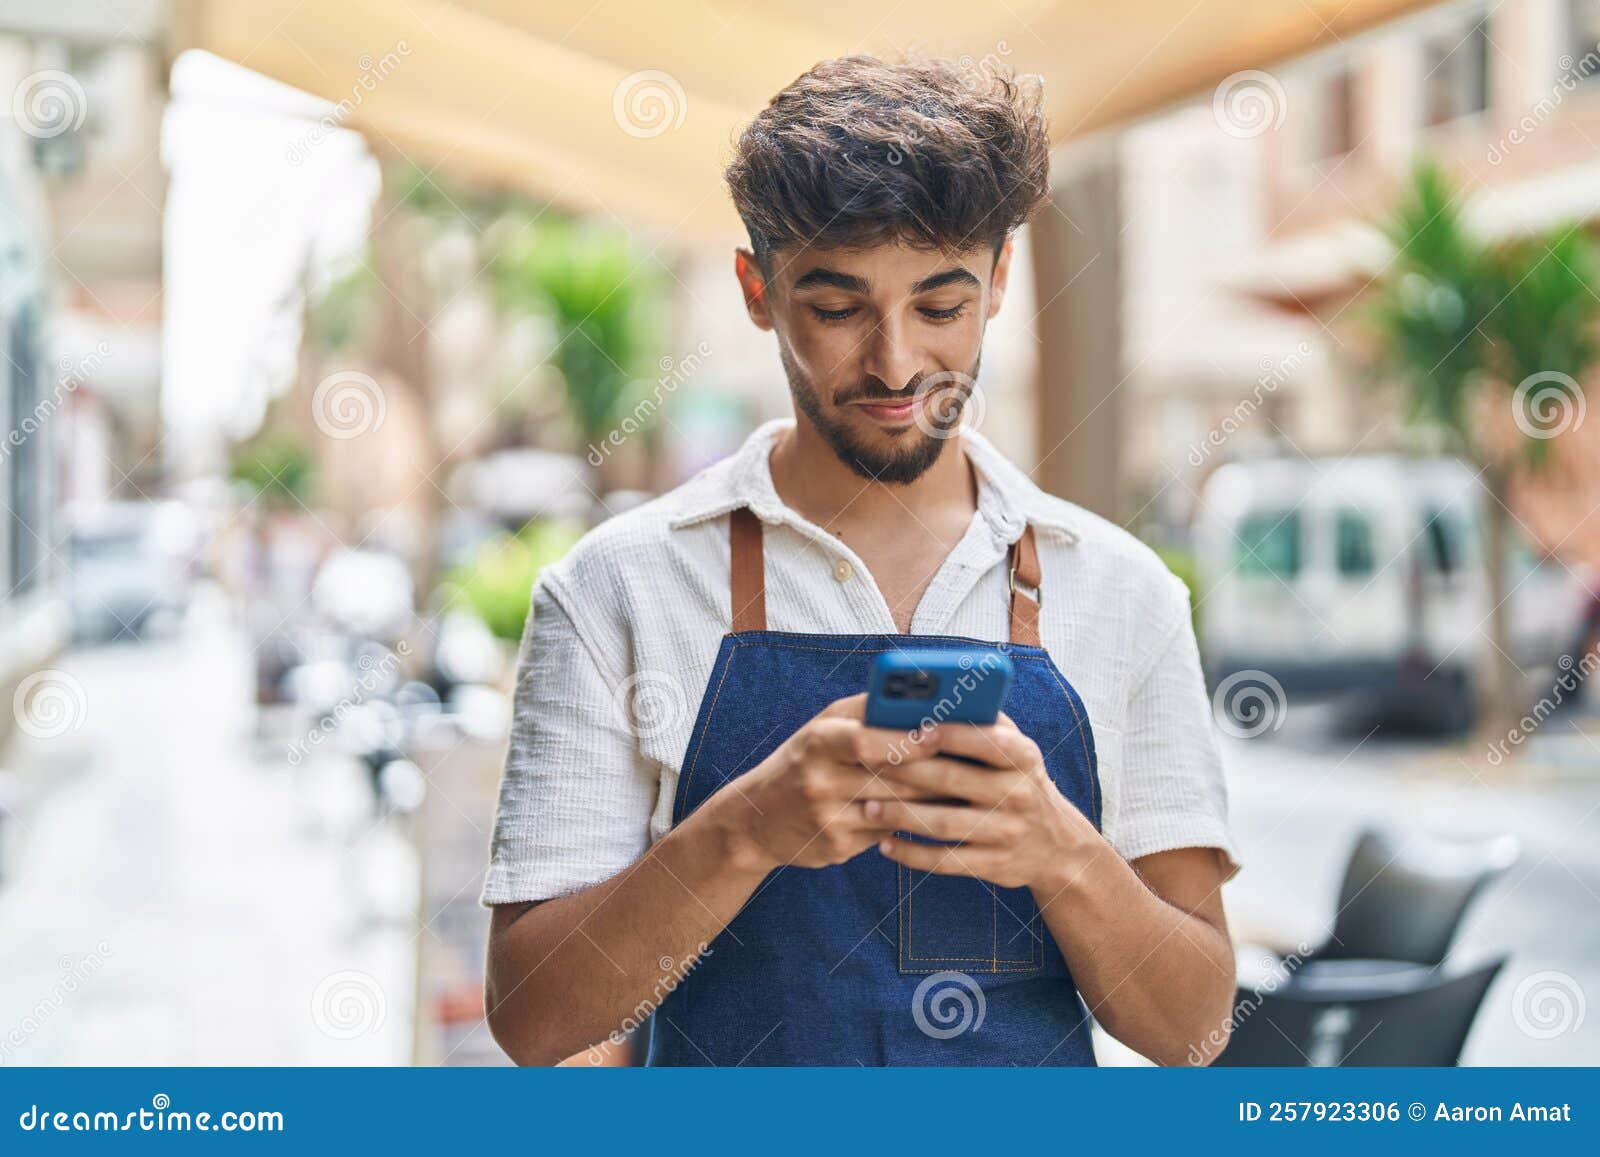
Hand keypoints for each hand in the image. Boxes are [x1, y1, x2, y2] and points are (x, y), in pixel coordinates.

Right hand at [706, 693, 946, 871]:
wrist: (755, 819)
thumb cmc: (802, 760)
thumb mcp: (822, 727)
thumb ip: (867, 710)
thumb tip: (921, 694)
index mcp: (817, 742)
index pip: (866, 740)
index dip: (906, 739)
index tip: (942, 732)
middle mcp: (819, 781)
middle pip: (890, 779)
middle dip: (936, 772)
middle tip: (976, 764)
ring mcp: (827, 819)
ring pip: (896, 810)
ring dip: (934, 801)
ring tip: (970, 791)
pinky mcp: (836, 848)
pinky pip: (887, 834)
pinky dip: (914, 823)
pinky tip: (940, 817)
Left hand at [867, 712, 1097, 891]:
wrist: (1057, 845)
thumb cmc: (1019, 781)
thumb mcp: (1017, 750)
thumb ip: (983, 723)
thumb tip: (931, 696)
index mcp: (1022, 757)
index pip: (986, 740)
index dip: (949, 734)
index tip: (914, 728)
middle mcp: (1017, 793)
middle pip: (953, 780)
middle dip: (907, 773)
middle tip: (867, 766)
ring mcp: (1006, 832)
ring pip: (945, 824)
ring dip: (902, 816)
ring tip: (867, 809)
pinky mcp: (994, 865)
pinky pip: (947, 861)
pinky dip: (913, 855)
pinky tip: (885, 845)